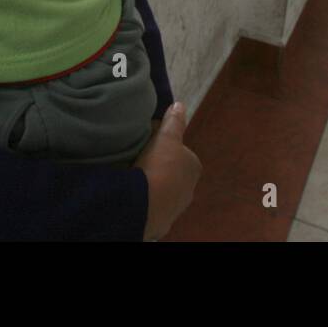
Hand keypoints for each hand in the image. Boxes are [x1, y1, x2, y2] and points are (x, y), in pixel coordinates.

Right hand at [135, 103, 200, 240]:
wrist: (146, 204)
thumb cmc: (160, 167)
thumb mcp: (166, 138)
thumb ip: (174, 122)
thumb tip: (180, 105)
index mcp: (193, 166)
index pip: (181, 153)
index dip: (165, 147)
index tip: (149, 145)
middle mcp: (190, 188)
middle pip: (173, 173)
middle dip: (160, 169)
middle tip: (140, 162)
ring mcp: (177, 207)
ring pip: (164, 191)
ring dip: (153, 186)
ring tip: (134, 179)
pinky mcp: (163, 221)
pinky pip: (154, 206)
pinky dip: (146, 201)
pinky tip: (135, 196)